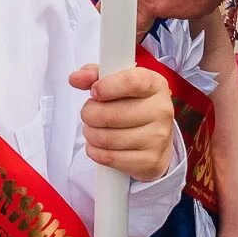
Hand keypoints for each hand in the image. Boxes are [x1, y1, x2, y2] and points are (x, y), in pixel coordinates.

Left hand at [69, 62, 173, 181]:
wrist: (156, 137)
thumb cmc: (133, 105)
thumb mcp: (118, 83)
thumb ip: (95, 76)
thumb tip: (76, 78)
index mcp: (154, 84)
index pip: (131, 82)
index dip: (106, 87)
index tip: (94, 92)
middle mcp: (161, 110)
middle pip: (112, 115)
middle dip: (89, 114)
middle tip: (88, 113)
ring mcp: (158, 137)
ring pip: (108, 139)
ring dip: (90, 134)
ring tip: (92, 129)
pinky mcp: (150, 160)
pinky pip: (111, 158)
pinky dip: (96, 152)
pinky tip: (97, 146)